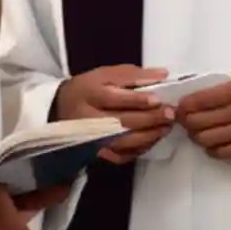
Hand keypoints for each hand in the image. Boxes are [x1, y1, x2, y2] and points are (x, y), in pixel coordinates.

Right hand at [53, 65, 174, 164]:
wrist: (61, 109)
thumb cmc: (87, 88)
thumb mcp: (104, 74)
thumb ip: (132, 74)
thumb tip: (163, 74)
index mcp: (89, 94)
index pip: (114, 99)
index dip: (137, 100)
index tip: (158, 99)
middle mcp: (88, 119)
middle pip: (122, 122)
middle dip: (149, 119)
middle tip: (169, 114)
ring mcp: (92, 140)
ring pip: (124, 142)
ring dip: (149, 136)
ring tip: (166, 127)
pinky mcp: (97, 153)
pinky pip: (122, 155)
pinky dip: (140, 149)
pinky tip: (152, 139)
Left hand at [176, 71, 230, 158]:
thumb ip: (229, 80)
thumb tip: (199, 85)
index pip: (203, 98)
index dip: (184, 105)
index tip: (179, 106)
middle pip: (201, 121)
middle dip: (186, 122)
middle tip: (184, 121)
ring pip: (208, 138)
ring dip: (196, 137)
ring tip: (196, 132)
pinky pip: (224, 152)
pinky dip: (212, 150)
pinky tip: (212, 144)